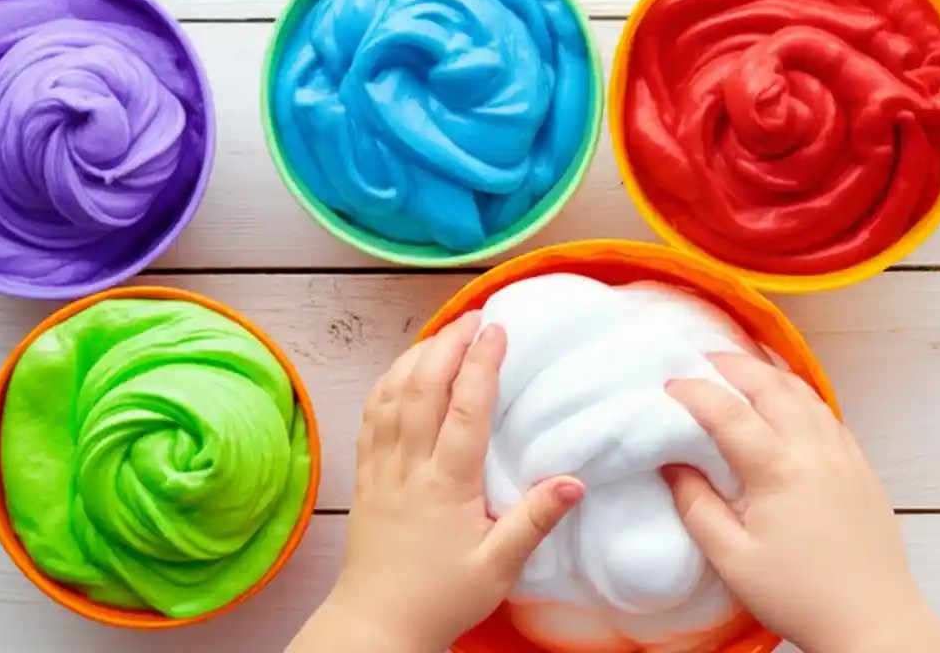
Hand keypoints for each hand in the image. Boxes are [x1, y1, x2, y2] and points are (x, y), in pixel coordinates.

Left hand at [290, 312, 584, 652]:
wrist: (377, 624)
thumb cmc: (441, 597)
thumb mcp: (498, 567)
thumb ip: (534, 520)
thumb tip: (574, 481)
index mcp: (445, 485)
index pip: (464, 409)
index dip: (481, 363)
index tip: (497, 330)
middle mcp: (408, 467)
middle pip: (422, 386)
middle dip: (448, 343)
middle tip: (475, 316)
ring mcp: (381, 467)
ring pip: (391, 393)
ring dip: (417, 355)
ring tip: (445, 332)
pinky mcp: (365, 475)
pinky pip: (371, 414)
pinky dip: (388, 381)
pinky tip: (404, 370)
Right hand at [664, 353, 939, 652]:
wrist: (873, 621)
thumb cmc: (798, 595)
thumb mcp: (731, 559)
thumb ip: (696, 506)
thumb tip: (672, 465)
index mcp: (779, 471)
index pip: (729, 413)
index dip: (694, 392)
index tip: (668, 387)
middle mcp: (816, 451)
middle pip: (771, 386)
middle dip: (733, 365)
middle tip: (702, 362)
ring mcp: (844, 456)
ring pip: (805, 394)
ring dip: (769, 374)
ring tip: (741, 371)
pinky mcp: (861, 467)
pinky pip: (828, 414)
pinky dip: (800, 396)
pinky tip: (786, 404)